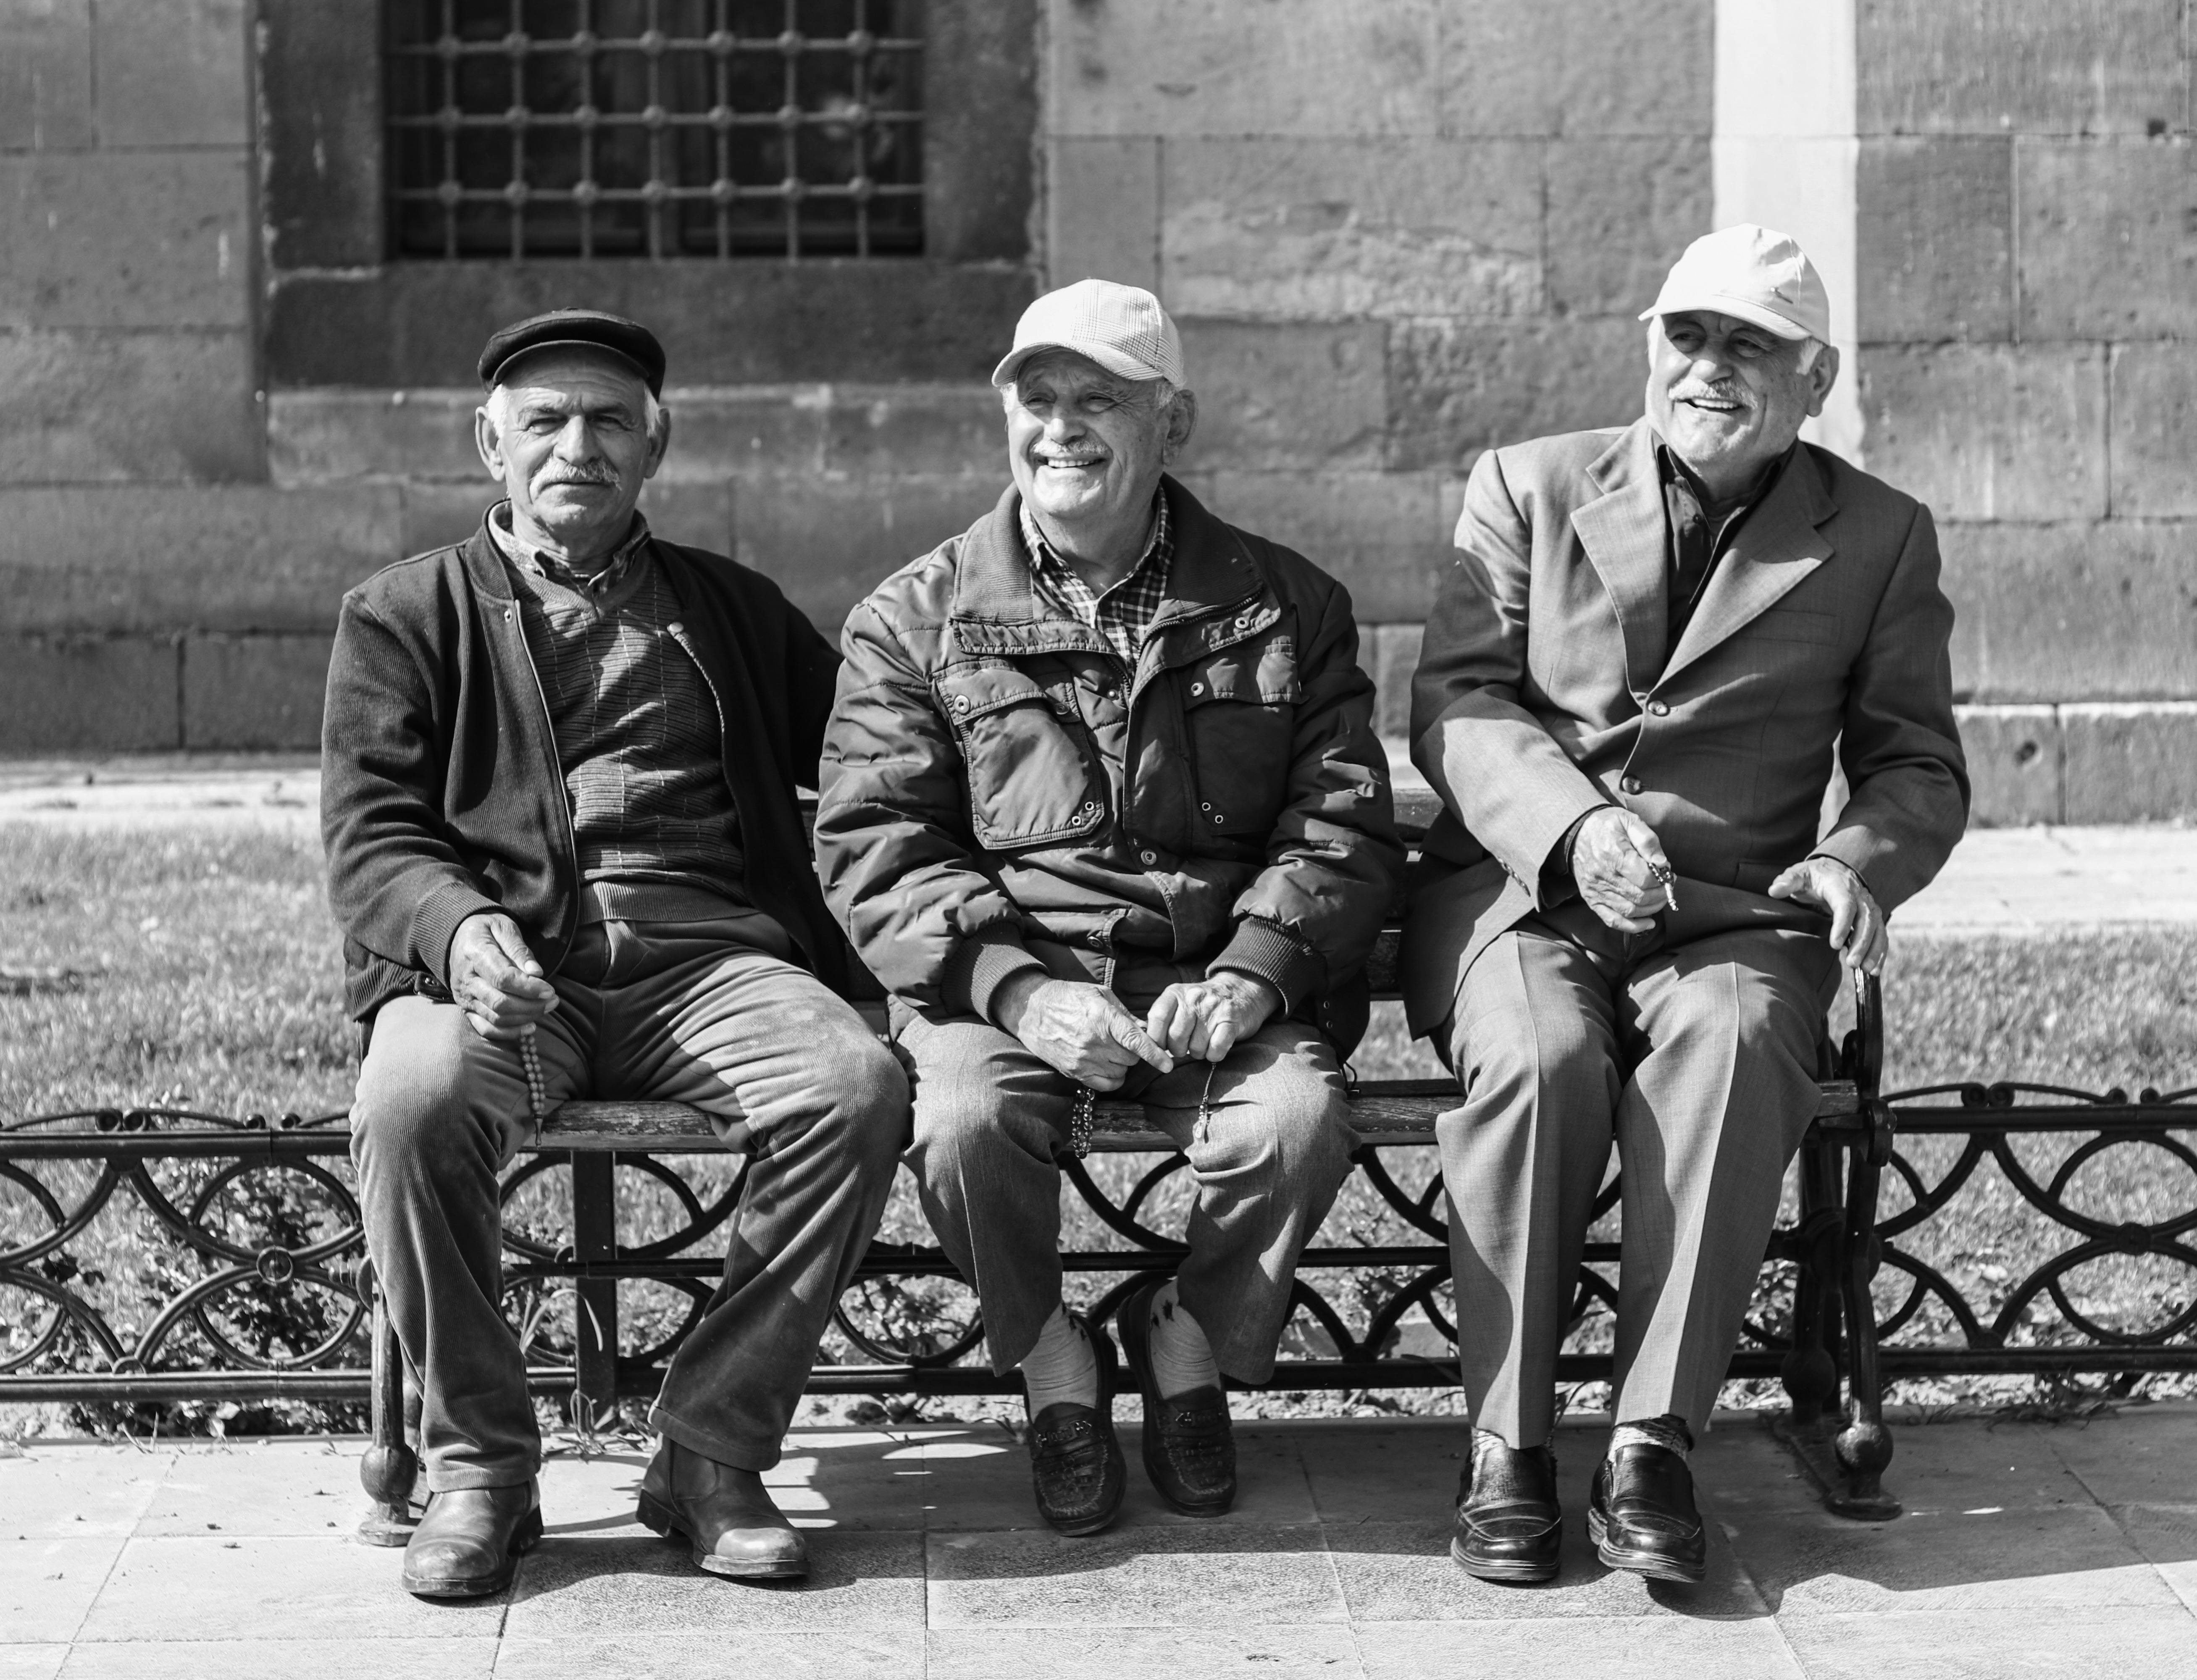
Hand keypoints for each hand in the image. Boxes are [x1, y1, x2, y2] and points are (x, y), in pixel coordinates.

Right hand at [446, 912, 557, 1040]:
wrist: (459, 937)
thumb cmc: (486, 929)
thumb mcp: (504, 927)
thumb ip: (519, 949)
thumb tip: (536, 973)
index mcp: (475, 955)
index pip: (503, 979)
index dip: (529, 988)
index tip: (550, 990)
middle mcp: (466, 980)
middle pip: (500, 1003)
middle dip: (531, 1006)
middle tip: (553, 1000)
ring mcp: (464, 997)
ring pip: (496, 1018)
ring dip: (525, 1018)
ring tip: (546, 1009)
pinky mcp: (466, 1009)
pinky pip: (485, 1029)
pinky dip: (508, 1033)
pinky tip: (529, 1028)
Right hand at [994, 976, 1175, 1090]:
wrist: (1031, 1010)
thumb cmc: (1069, 996)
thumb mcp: (1099, 994)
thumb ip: (1125, 1014)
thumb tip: (1147, 1029)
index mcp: (1102, 1018)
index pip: (1135, 1041)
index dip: (1154, 1054)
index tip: (1168, 1064)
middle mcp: (1093, 1041)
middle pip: (1130, 1059)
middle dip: (1133, 1051)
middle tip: (1123, 1040)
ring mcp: (1082, 1059)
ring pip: (1120, 1073)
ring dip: (1122, 1064)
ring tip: (1110, 1049)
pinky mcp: (1073, 1072)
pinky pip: (1105, 1084)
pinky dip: (1112, 1078)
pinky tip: (1107, 1066)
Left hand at [1144, 972, 1281, 1063]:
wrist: (1241, 991)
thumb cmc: (1203, 1006)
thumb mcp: (1179, 1002)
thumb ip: (1163, 1019)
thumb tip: (1147, 1044)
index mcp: (1175, 993)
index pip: (1157, 1018)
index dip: (1156, 1039)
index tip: (1159, 1049)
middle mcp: (1193, 997)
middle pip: (1176, 1036)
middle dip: (1178, 1050)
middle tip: (1185, 1047)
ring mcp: (1213, 1007)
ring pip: (1196, 1047)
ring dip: (1197, 1053)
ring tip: (1201, 1044)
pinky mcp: (1231, 1018)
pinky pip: (1216, 1049)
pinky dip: (1214, 1055)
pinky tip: (1214, 1047)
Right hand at [1569, 807, 1673, 933]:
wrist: (1576, 832)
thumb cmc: (1606, 825)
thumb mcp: (1629, 821)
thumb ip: (1648, 841)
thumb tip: (1663, 864)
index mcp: (1613, 854)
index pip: (1645, 878)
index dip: (1663, 878)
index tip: (1668, 872)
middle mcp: (1602, 875)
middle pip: (1640, 897)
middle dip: (1660, 893)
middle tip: (1668, 884)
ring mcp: (1595, 890)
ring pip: (1630, 910)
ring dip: (1652, 908)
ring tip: (1660, 896)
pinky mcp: (1591, 899)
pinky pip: (1613, 920)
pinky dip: (1632, 926)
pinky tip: (1649, 923)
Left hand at [1769, 856, 1887, 976]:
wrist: (1833, 871)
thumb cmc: (1813, 876)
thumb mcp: (1798, 874)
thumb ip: (1787, 881)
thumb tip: (1774, 890)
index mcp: (1840, 886)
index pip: (1846, 905)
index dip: (1842, 924)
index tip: (1835, 944)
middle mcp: (1860, 896)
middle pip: (1866, 920)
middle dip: (1862, 943)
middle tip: (1852, 962)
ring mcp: (1869, 907)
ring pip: (1877, 929)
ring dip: (1874, 950)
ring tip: (1866, 970)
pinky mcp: (1873, 918)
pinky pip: (1881, 935)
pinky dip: (1880, 952)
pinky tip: (1874, 970)